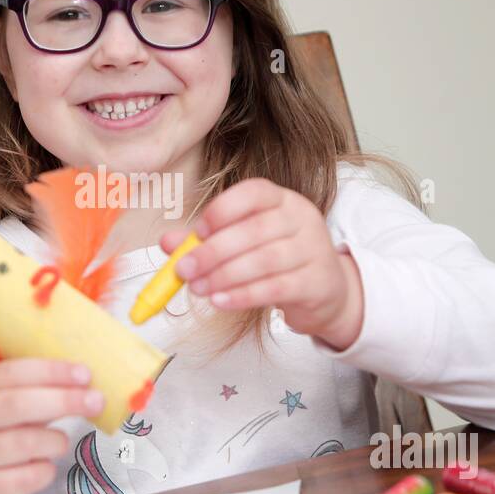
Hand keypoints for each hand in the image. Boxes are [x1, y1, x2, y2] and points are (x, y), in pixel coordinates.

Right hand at [0, 358, 103, 493]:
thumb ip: (22, 393)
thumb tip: (78, 381)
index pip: (10, 373)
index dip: (49, 370)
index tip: (83, 373)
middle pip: (19, 405)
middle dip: (64, 400)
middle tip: (95, 400)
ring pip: (27, 443)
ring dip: (55, 440)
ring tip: (58, 441)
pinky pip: (25, 479)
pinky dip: (44, 471)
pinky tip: (42, 466)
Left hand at [161, 177, 363, 349]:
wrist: (326, 291)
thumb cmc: (279, 261)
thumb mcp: (243, 244)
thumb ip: (206, 240)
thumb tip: (168, 242)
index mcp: (281, 200)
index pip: (254, 192)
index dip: (223, 210)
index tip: (198, 232)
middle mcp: (301, 218)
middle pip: (254, 230)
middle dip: (213, 251)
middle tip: (184, 270)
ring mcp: (314, 249)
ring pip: (264, 260)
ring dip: (224, 276)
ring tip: (198, 289)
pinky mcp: (317, 281)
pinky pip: (275, 287)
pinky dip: (243, 295)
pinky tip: (220, 301)